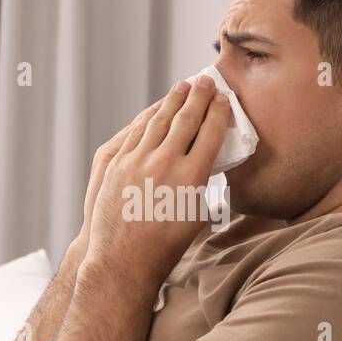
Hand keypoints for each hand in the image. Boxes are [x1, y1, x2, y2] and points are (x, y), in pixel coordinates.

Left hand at [82, 75, 231, 288]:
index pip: (211, 133)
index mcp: (192, 178)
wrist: (123, 260)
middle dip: (199, 96)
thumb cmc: (165, 245)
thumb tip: (209, 159)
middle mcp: (165, 164)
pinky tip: (156, 109)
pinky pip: (136, 132)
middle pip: (186, 119)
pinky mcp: (116, 164)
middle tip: (206, 81)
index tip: (224, 100)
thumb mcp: (196, 215)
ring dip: (173, 100)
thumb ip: (203, 183)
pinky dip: (149, 117)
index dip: (219, 112)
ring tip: (183, 87)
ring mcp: (138, 162)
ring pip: (159, 120)